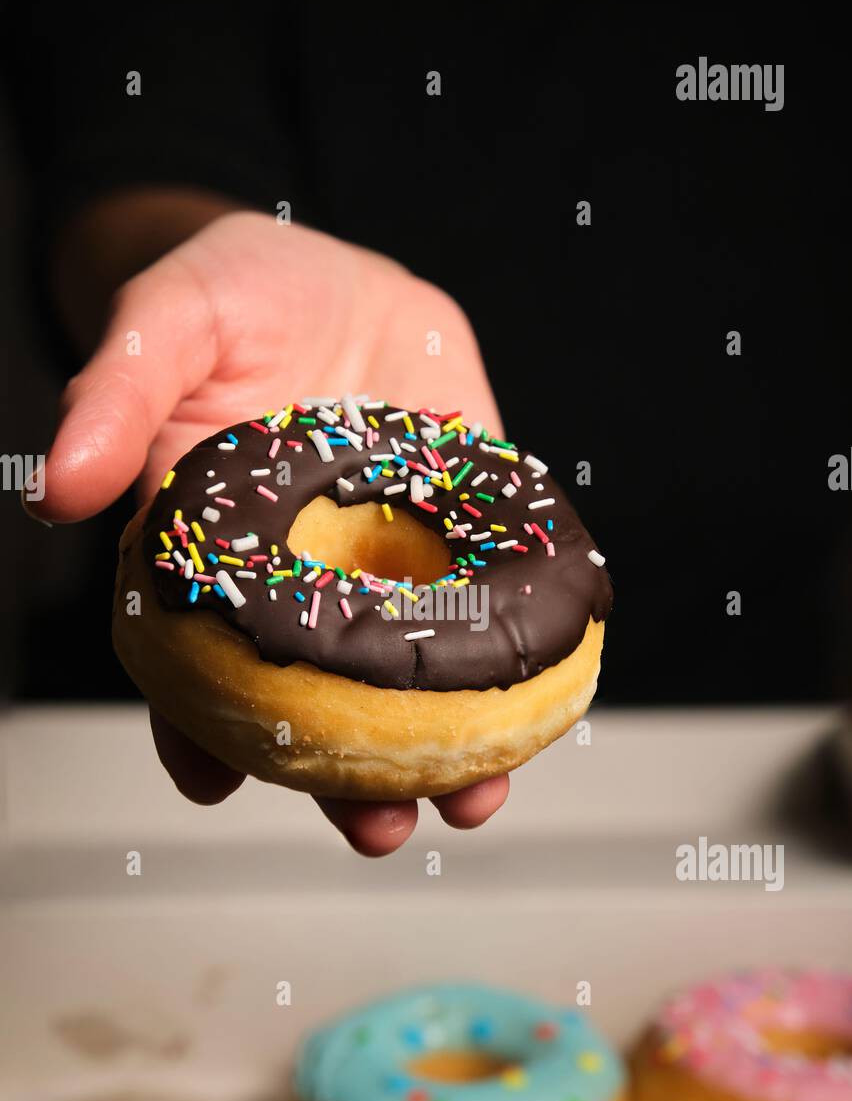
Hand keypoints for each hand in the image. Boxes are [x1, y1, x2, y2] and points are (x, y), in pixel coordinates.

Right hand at [40, 207, 509, 853]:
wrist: (330, 269)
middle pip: (322, 699)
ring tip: (469, 804)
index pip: (201, 663)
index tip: (209, 782)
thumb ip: (115, 395)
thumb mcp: (164, 321)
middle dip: (344, 775)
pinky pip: (502, 595)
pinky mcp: (474, 520)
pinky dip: (523, 651)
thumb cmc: (229, 295)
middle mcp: (314, 579)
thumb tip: (58, 493)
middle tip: (374, 831)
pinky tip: (545, 701)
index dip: (197, 729)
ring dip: (446, 747)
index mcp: (226, 555)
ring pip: (419, 671)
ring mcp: (399, 558)